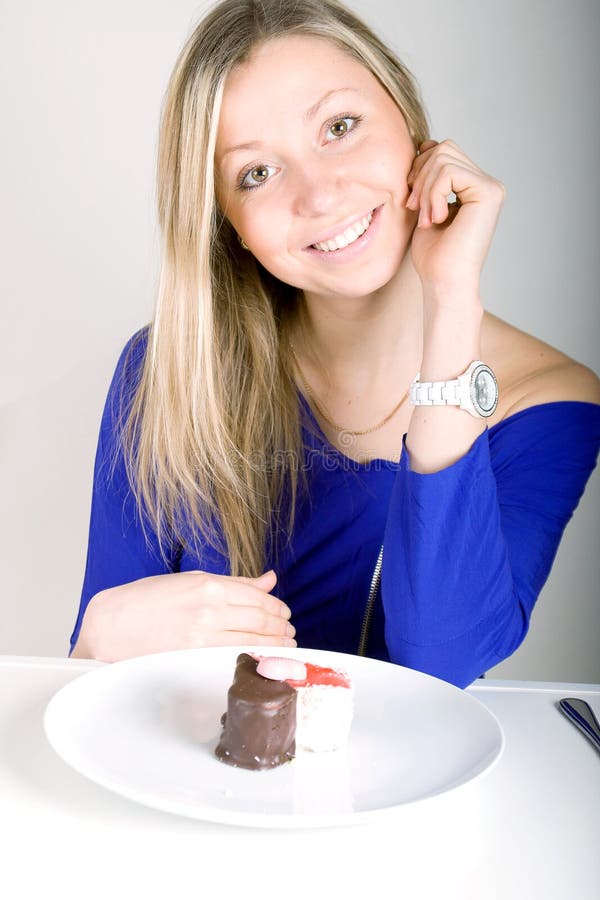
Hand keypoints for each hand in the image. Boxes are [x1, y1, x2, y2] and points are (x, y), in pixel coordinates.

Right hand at [73, 570, 295, 661]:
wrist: (111, 625)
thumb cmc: (148, 600)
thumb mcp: (191, 581)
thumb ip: (234, 583)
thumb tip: (270, 579)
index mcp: (208, 585)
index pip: (258, 597)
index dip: (277, 607)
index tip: (284, 614)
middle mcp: (208, 610)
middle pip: (261, 620)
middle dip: (281, 628)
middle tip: (290, 633)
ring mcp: (201, 637)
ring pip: (253, 641)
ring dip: (276, 645)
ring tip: (285, 647)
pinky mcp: (194, 658)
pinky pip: (235, 657)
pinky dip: (255, 658)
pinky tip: (264, 660)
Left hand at [406, 139, 504, 293]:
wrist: (443, 283)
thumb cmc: (433, 256)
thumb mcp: (424, 206)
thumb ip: (429, 177)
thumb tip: (426, 143)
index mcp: (474, 187)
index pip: (442, 152)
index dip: (419, 169)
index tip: (411, 202)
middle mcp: (487, 184)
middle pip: (443, 148)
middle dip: (420, 176)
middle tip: (414, 209)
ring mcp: (491, 187)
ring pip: (444, 156)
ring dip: (424, 188)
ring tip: (425, 218)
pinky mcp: (488, 193)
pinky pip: (448, 171)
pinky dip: (433, 194)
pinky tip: (435, 219)